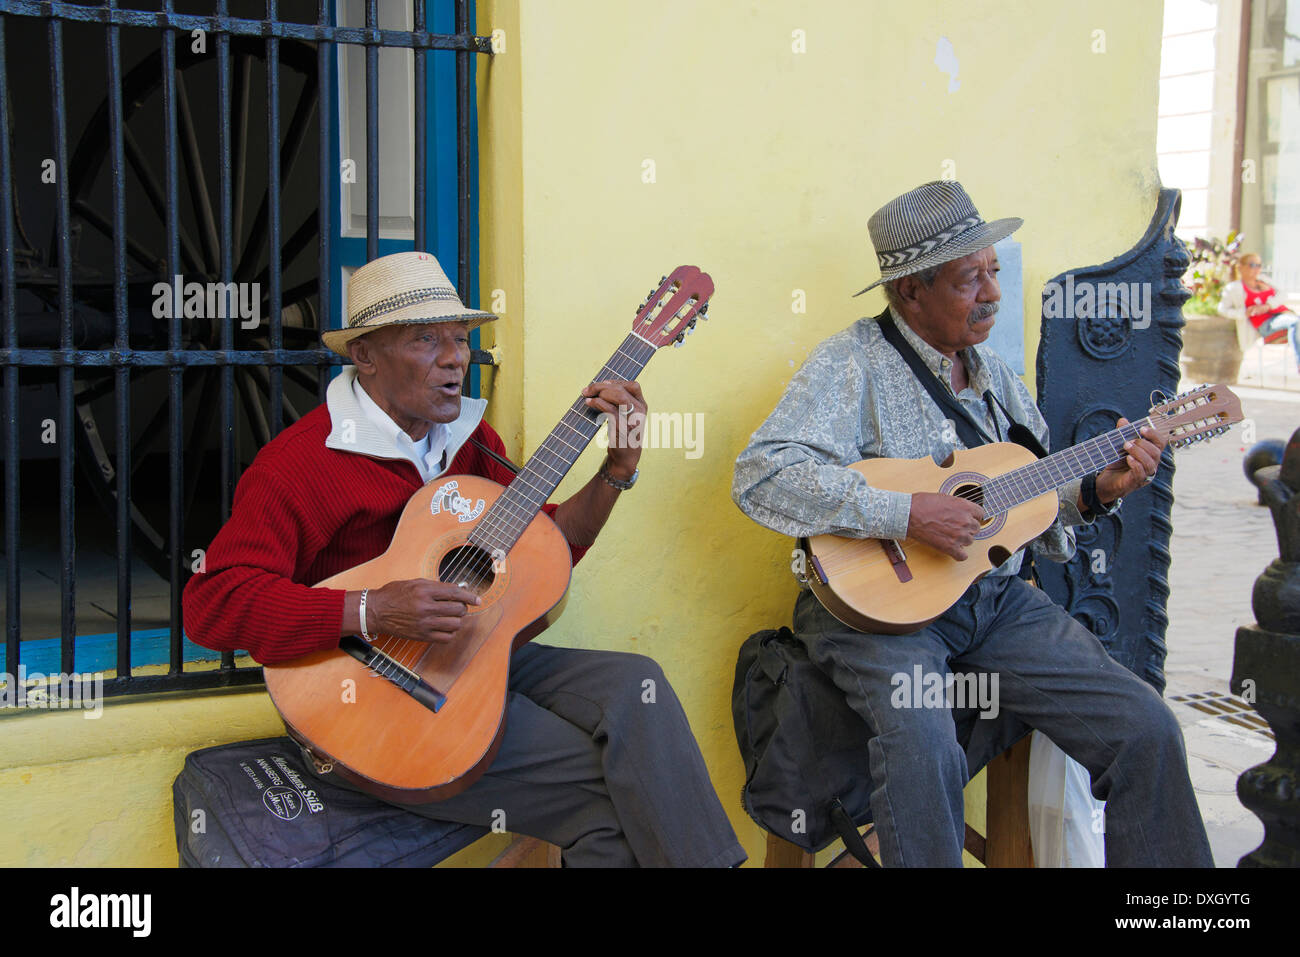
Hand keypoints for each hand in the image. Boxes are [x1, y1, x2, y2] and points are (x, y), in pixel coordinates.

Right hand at [366, 579, 480, 644]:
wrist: (376, 611)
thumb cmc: (394, 594)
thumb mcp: (415, 583)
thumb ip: (436, 586)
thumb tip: (457, 590)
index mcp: (425, 591)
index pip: (455, 593)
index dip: (469, 596)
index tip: (477, 600)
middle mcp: (425, 607)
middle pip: (457, 609)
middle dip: (462, 608)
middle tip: (459, 607)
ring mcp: (424, 623)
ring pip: (454, 624)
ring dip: (457, 620)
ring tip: (451, 617)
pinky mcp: (422, 636)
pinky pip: (446, 638)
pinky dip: (450, 633)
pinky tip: (445, 628)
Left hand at [582, 379, 646, 480]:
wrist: (625, 458)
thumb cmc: (622, 435)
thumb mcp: (625, 416)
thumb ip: (619, 402)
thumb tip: (600, 386)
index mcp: (642, 406)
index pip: (633, 385)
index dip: (616, 381)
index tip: (602, 384)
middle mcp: (640, 411)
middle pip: (622, 389)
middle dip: (601, 386)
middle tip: (587, 390)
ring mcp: (633, 420)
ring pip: (618, 396)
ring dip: (600, 393)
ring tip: (588, 396)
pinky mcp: (623, 428)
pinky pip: (610, 410)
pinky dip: (597, 403)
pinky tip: (589, 403)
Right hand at [907, 491, 985, 560]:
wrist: (908, 515)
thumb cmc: (922, 504)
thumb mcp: (944, 497)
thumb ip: (957, 505)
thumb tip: (960, 509)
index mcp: (965, 507)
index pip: (980, 513)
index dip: (973, 516)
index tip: (968, 518)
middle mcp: (965, 521)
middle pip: (976, 528)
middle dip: (967, 527)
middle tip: (956, 526)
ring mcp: (959, 535)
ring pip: (969, 541)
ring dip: (962, 539)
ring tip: (950, 536)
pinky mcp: (950, 547)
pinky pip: (962, 556)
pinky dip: (958, 554)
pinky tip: (953, 549)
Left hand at [1095, 418, 1166, 502]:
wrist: (1106, 481)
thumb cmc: (1117, 463)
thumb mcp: (1119, 446)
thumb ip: (1123, 434)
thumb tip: (1123, 420)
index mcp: (1150, 453)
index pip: (1160, 442)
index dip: (1154, 434)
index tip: (1142, 428)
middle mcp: (1151, 464)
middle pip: (1156, 452)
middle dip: (1143, 444)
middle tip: (1129, 441)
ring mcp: (1145, 474)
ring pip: (1150, 462)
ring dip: (1138, 452)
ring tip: (1126, 446)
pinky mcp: (1136, 482)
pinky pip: (1142, 473)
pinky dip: (1136, 464)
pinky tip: (1128, 458)